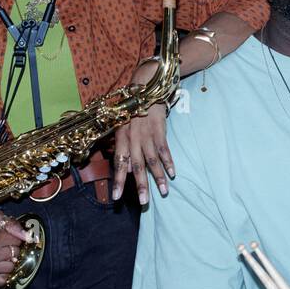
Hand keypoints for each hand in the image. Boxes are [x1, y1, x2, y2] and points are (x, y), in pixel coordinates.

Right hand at [0, 210, 32, 287]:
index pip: (17, 240)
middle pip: (15, 253)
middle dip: (11, 248)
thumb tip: (25, 235)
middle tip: (1, 245)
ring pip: (11, 266)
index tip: (8, 237)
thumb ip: (11, 223)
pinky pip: (2, 280)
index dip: (14, 237)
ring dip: (8, 260)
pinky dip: (3, 274)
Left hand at [114, 62, 173, 203]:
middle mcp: (132, 138)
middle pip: (136, 166)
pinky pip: (164, 149)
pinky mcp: (159, 129)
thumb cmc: (132, 108)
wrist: (145, 86)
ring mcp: (146, 134)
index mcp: (121, 138)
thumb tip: (126, 170)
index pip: (118, 163)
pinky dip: (168, 162)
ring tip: (162, 192)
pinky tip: (172, 173)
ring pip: (151, 160)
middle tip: (143, 202)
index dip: (118, 180)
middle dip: (140, 185)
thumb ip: (123, 149)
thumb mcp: (122, 126)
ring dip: (157, 177)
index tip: (116, 198)